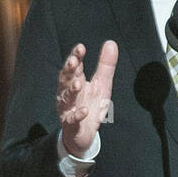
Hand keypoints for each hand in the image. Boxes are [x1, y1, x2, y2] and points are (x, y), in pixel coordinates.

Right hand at [57, 41, 117, 156]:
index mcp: (76, 81)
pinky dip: (77, 115)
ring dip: (71, 91)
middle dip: (69, 70)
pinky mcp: (71, 125)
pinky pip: (72, 120)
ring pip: (66, 98)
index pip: (74, 66)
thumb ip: (105, 65)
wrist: (84, 134)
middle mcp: (68, 93)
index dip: (76, 57)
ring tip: (78, 84)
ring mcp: (68, 109)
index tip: (81, 48)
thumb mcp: (102, 84)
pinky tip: (84, 110)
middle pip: (66, 79)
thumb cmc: (91, 105)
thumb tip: (111, 42)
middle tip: (73, 61)